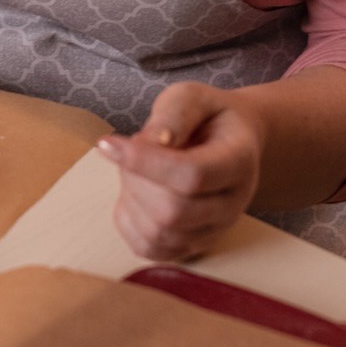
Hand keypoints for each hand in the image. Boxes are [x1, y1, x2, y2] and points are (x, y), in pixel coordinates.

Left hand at [98, 83, 262, 264]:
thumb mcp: (192, 97)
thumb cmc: (207, 117)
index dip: (144, 162)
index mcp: (239, 161)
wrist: (229, 142)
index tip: (106, 143)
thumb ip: (173, 115)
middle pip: (173, 211)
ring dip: (130, 198)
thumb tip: (150, 144)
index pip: (193, 175)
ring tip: (136, 169)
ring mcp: (213, 231)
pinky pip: (148, 248)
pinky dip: (129, 220)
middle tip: (130, 150)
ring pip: (158, 233)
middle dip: (135, 179)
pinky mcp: (190, 247)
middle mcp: (232, 204)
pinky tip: (135, 192)